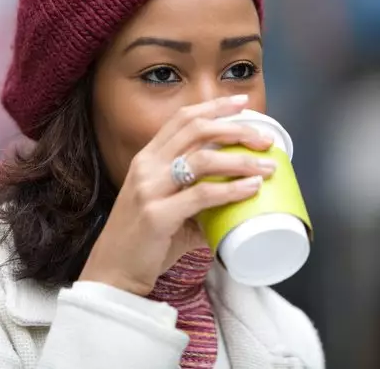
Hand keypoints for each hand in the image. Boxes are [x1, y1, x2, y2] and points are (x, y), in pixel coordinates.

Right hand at [79, 95, 275, 295]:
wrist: (112, 275)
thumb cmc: (143, 242)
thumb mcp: (168, 210)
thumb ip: (200, 202)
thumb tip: (237, 203)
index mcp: (147, 159)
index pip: (182, 119)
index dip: (214, 107)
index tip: (242, 103)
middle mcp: (146, 167)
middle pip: (196, 130)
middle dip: (235, 128)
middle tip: (263, 138)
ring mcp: (149, 189)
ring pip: (202, 158)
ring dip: (240, 159)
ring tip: (267, 166)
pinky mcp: (156, 215)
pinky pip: (201, 195)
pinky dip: (231, 189)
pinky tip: (252, 188)